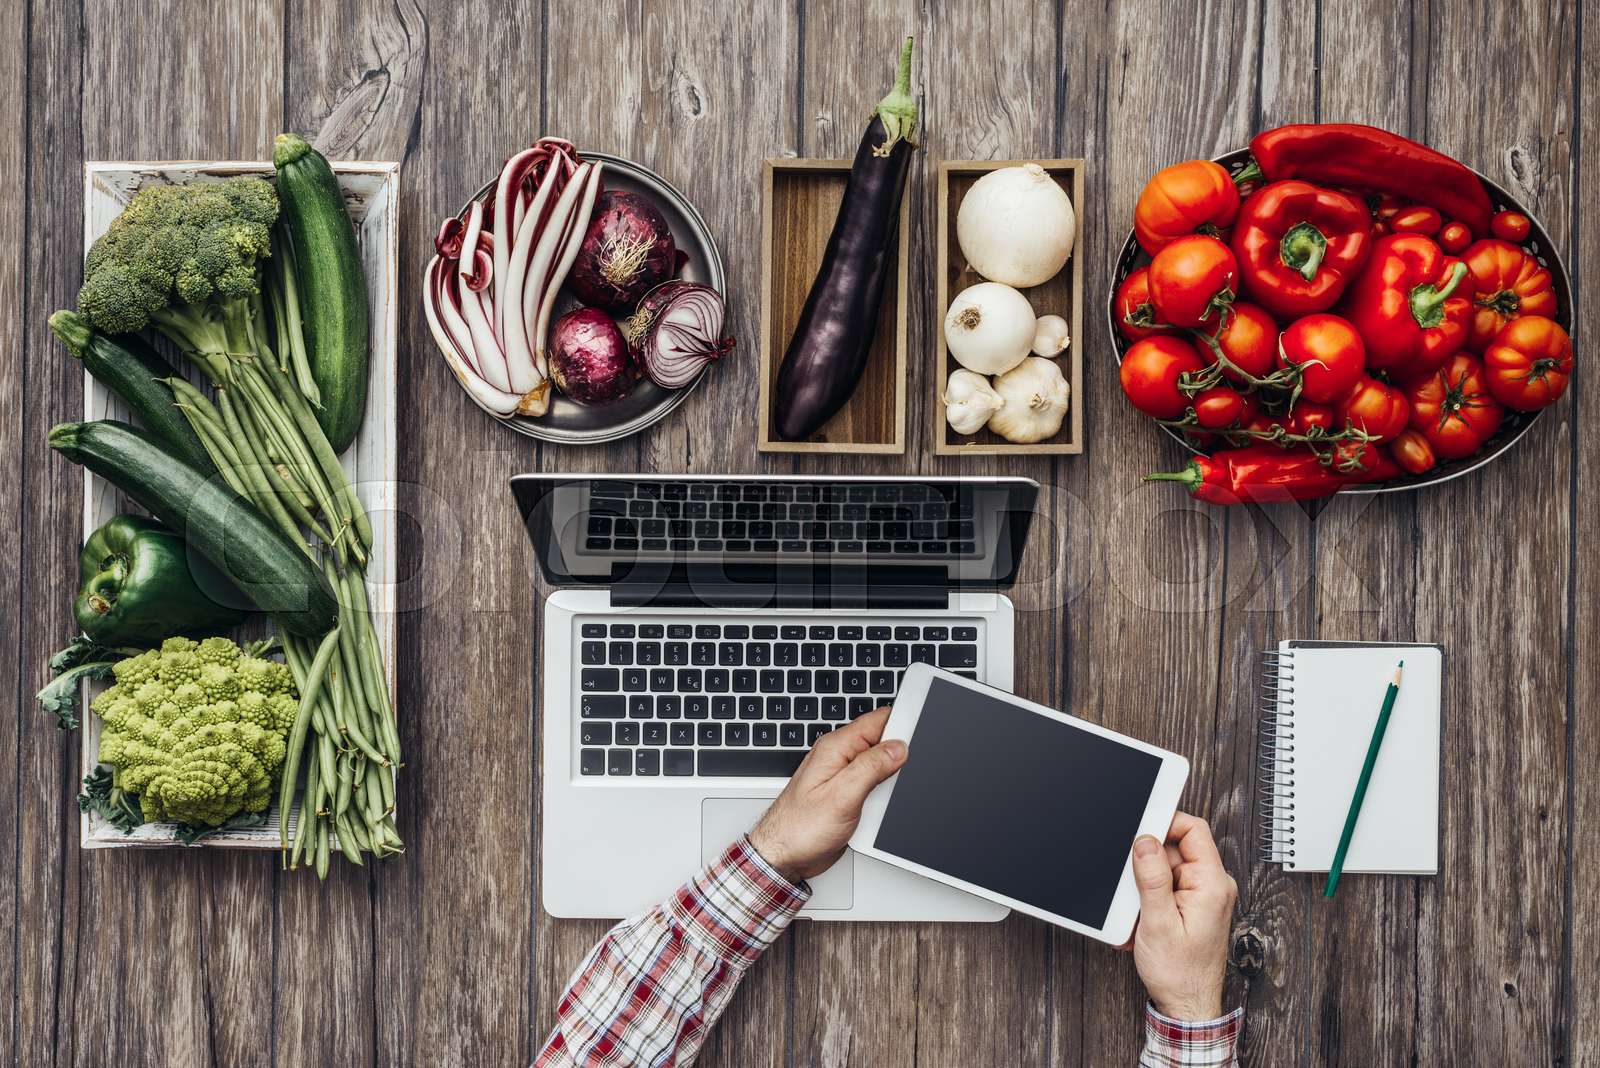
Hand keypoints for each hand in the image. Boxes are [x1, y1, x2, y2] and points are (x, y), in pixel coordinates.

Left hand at [749, 707, 907, 882]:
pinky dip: (882, 795)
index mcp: (836, 748)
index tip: (920, 738)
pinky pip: (874, 786)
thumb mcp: (841, 796)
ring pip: (881, 766)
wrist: (782, 856)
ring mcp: (843, 776)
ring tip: (883, 798)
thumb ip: (871, 767)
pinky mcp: (848, 794)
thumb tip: (898, 748)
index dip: (902, 724)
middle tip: (900, 778)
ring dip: (890, 779)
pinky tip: (878, 808)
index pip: (877, 720)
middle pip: (882, 742)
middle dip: (899, 756)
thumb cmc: (798, 829)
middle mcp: (839, 758)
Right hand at [1129, 811, 1237, 1021]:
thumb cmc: (1180, 973)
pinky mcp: (1192, 906)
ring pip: (1166, 868)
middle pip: (1175, 848)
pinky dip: (1150, 899)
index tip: (1140, 828)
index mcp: (1212, 884)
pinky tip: (1145, 920)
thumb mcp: (1158, 923)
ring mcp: (1203, 896)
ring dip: (1147, 886)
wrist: (1187, 1005)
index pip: (1193, 830)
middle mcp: (1212, 887)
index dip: (1165, 823)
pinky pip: (1167, 887)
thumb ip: (1152, 878)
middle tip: (1135, 889)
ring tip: (1141, 914)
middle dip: (1148, 864)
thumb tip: (1145, 842)